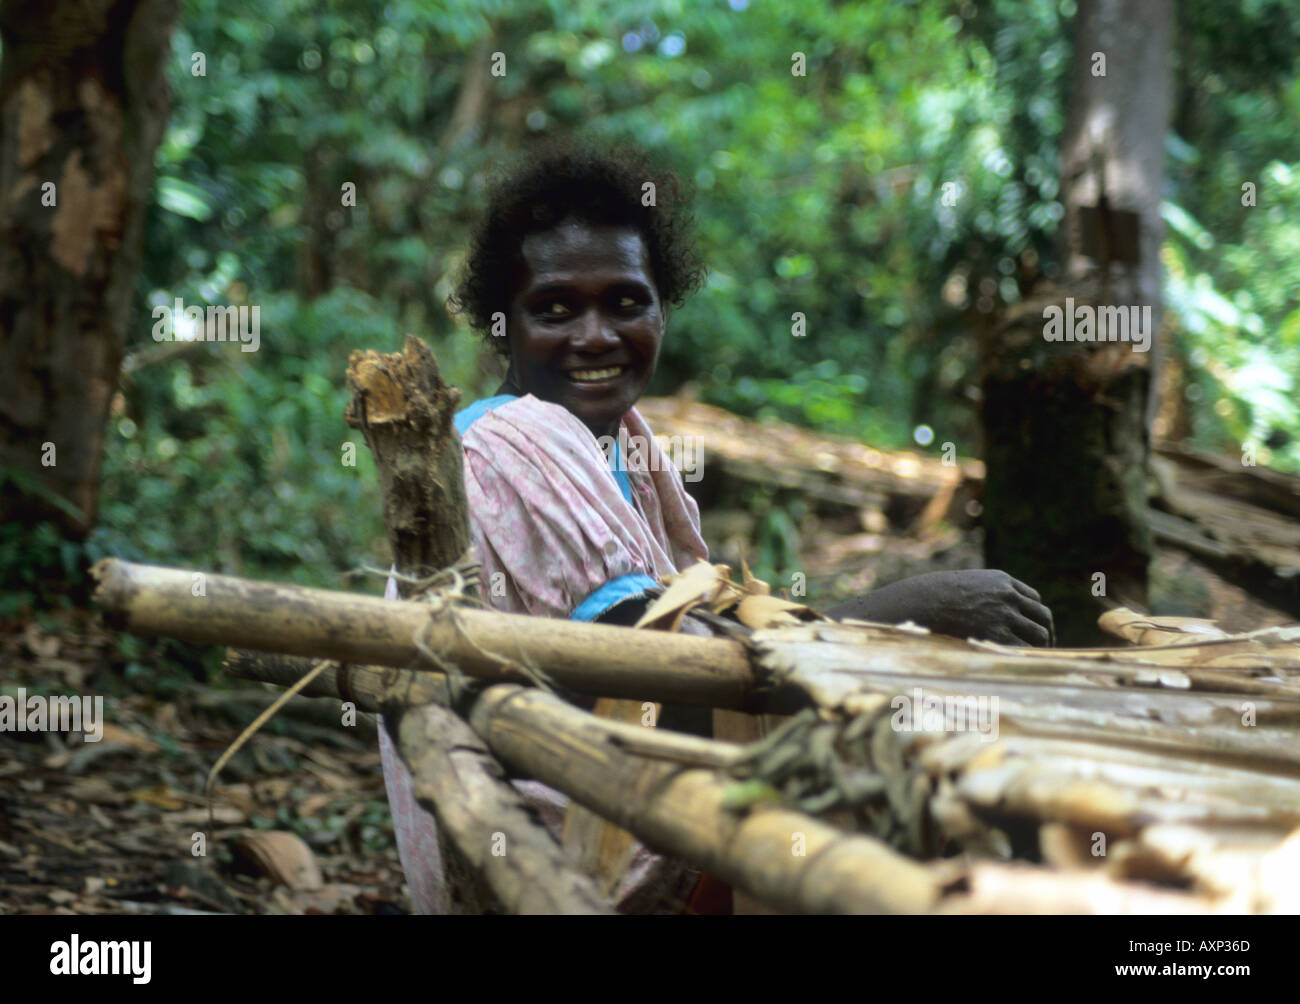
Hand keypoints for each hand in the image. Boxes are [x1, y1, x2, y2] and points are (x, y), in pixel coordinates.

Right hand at [824, 569, 1054, 646]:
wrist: (923, 601)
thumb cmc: (934, 596)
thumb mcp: (963, 585)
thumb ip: (981, 593)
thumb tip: (984, 611)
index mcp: (1002, 580)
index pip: (1033, 599)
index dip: (1036, 614)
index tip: (1037, 626)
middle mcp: (1008, 596)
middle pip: (1043, 616)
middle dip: (1046, 632)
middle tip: (1045, 646)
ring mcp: (1005, 615)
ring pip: (1039, 634)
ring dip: (1041, 646)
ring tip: (1035, 658)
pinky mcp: (998, 634)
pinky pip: (1024, 648)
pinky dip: (1028, 656)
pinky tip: (1025, 663)